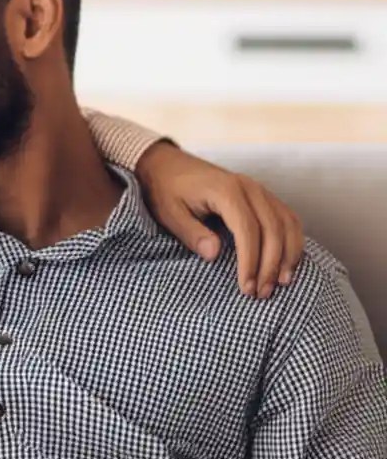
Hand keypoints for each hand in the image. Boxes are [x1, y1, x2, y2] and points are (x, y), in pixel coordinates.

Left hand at [136, 143, 302, 299]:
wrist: (167, 164)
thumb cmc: (166, 190)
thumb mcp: (170, 213)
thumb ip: (191, 233)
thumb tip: (214, 255)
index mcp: (227, 191)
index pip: (248, 230)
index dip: (250, 261)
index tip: (246, 287)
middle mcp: (250, 188)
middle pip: (273, 229)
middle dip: (270, 264)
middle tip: (262, 293)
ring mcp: (260, 190)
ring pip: (287, 223)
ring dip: (287, 255)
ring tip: (281, 283)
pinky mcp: (263, 196)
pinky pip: (287, 218)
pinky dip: (292, 241)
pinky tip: (288, 262)